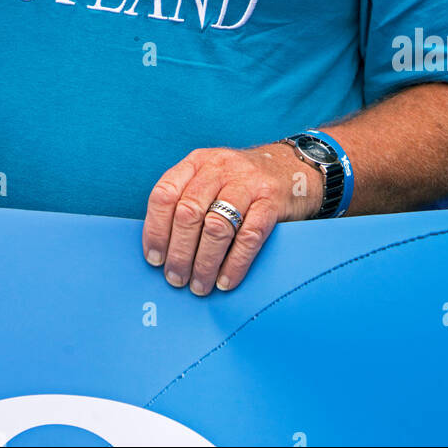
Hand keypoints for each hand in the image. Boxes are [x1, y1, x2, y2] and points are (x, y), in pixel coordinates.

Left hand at [142, 143, 322, 295]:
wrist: (292, 167)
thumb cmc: (241, 181)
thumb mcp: (210, 176)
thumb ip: (187, 199)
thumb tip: (162, 248)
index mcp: (197, 162)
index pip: (165, 194)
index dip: (155, 230)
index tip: (154, 259)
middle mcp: (219, 168)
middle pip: (189, 213)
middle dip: (179, 252)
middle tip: (176, 278)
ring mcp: (247, 183)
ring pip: (217, 227)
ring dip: (204, 263)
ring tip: (199, 285)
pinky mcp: (271, 201)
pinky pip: (249, 237)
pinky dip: (235, 264)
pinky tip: (226, 281)